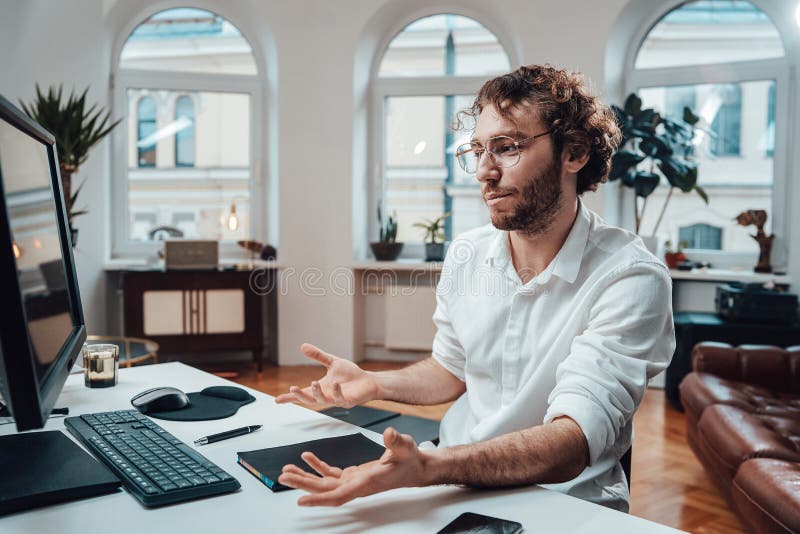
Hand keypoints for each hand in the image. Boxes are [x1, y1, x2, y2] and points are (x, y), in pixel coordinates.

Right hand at [274, 343, 380, 407]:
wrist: (368, 381)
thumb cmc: (350, 375)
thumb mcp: (332, 362)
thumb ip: (318, 356)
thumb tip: (302, 346)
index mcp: (321, 388)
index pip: (303, 393)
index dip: (290, 397)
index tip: (277, 400)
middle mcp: (327, 396)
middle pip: (309, 400)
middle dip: (300, 396)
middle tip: (292, 389)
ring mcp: (337, 400)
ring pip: (323, 400)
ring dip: (317, 393)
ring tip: (313, 383)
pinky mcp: (348, 401)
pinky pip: (340, 398)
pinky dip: (336, 391)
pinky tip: (335, 384)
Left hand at [278, 428, 427, 505]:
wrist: (415, 468)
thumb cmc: (410, 459)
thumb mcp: (405, 446)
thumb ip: (396, 441)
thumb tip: (388, 433)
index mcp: (366, 482)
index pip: (338, 495)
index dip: (318, 499)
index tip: (301, 501)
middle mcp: (357, 485)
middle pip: (325, 490)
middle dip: (303, 484)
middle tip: (283, 476)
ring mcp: (354, 481)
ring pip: (324, 483)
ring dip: (305, 477)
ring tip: (287, 471)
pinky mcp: (353, 475)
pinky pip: (331, 473)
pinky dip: (317, 466)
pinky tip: (307, 457)